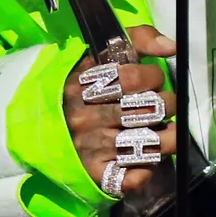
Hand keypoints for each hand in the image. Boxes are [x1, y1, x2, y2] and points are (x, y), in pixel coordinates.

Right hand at [62, 25, 178, 199]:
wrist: (44, 125)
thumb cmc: (87, 86)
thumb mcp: (105, 54)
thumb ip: (140, 39)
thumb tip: (171, 47)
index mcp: (86, 85)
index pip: (135, 78)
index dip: (154, 76)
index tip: (155, 79)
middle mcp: (86, 117)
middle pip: (148, 111)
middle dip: (167, 105)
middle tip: (165, 105)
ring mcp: (90, 148)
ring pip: (148, 145)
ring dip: (167, 138)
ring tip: (166, 131)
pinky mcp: (96, 175)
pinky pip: (133, 177)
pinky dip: (147, 168)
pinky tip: (147, 157)